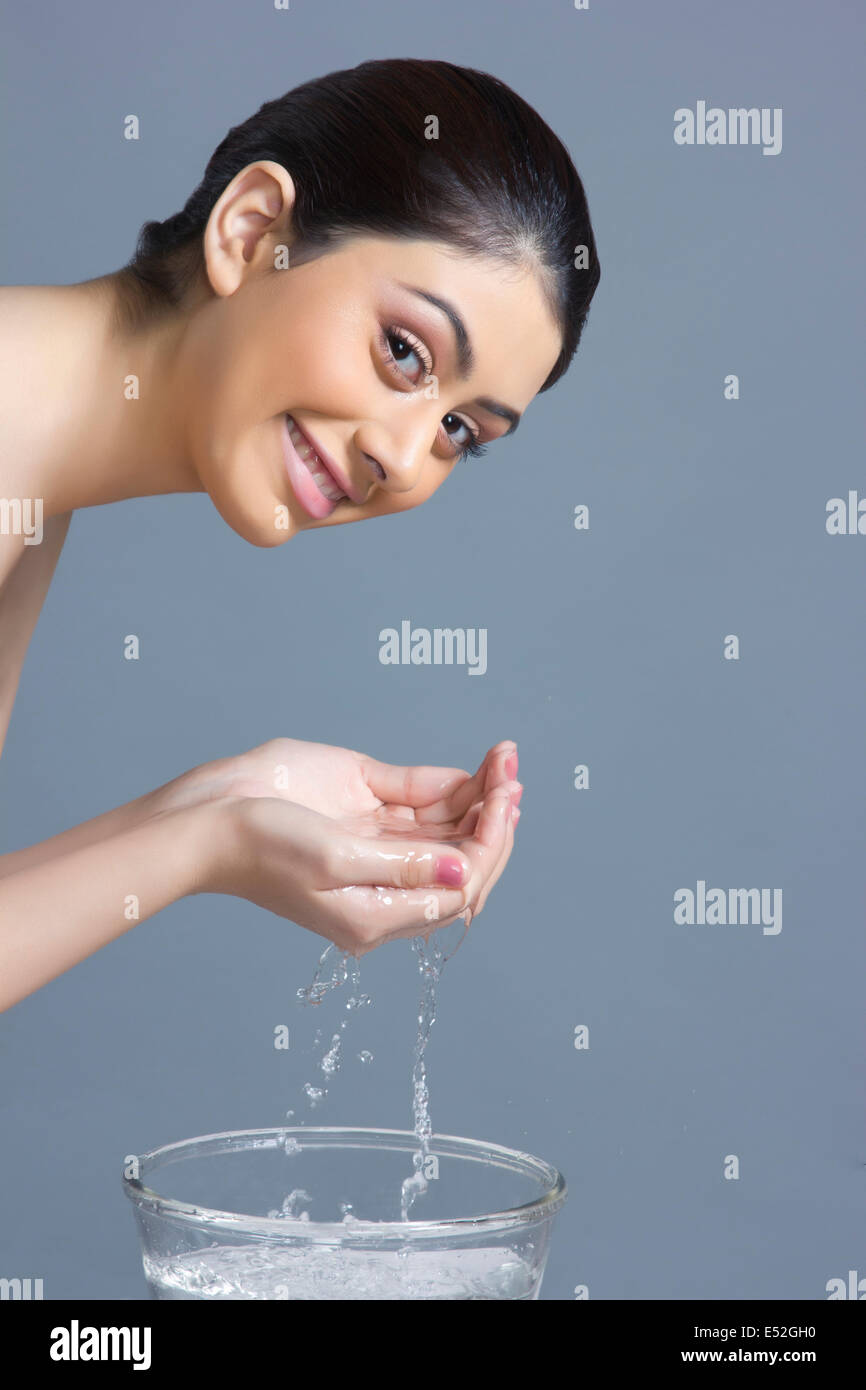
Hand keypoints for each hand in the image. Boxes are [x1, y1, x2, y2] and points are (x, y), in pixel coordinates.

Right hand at [175, 737, 521, 948]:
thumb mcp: (334, 860)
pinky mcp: (360, 803)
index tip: (505, 804)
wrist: (203, 816)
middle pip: (461, 857)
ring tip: (506, 761)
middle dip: (495, 818)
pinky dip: (453, 783)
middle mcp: (384, 878)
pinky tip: (477, 767)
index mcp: (378, 912)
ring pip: (446, 825)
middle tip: (513, 776)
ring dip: (480, 797)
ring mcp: (374, 839)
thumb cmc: (257, 848)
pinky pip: (418, 797)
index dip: (491, 845)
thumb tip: (464, 871)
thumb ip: (405, 865)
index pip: (459, 886)